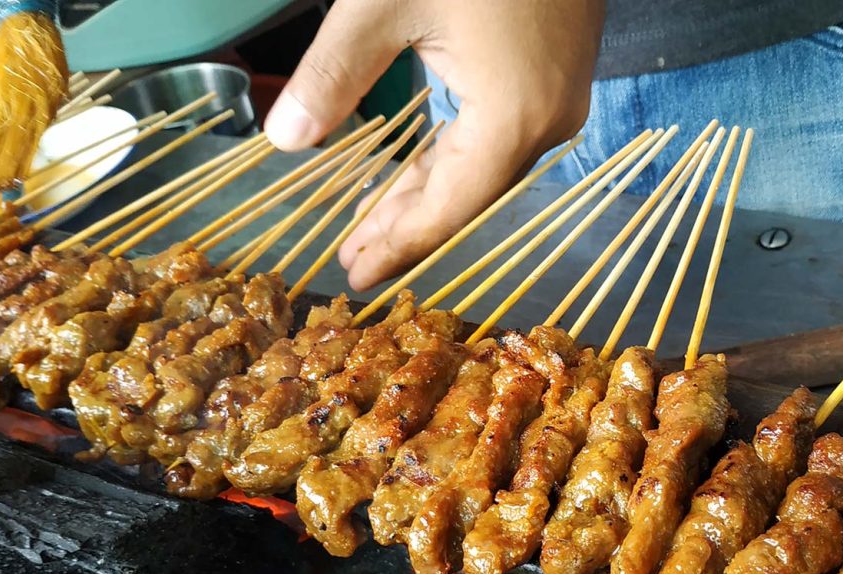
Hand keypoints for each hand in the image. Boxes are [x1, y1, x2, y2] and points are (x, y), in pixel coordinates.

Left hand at [264, 0, 603, 290]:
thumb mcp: (382, 2)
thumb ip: (333, 75)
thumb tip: (283, 140)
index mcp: (511, 119)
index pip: (445, 208)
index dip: (397, 245)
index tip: (355, 277)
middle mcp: (546, 122)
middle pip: (467, 197)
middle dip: (407, 228)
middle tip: (354, 264)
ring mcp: (559, 97)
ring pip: (483, 167)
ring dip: (428, 194)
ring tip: (374, 224)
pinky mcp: (556, 71)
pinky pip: (499, 135)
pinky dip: (454, 158)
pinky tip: (417, 168)